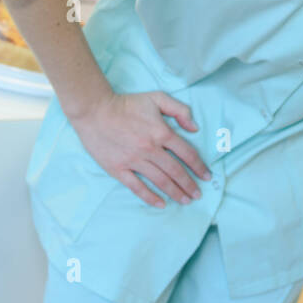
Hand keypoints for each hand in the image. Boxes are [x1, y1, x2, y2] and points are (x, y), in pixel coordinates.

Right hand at [68, 90, 210, 207]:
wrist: (94, 111)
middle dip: (189, 185)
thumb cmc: (127, 103)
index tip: (207, 176)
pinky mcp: (118, 168)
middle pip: (175, 171)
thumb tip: (195, 128)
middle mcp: (150, 149)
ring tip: (185, 201)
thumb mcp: (157, 98)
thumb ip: (180, 110)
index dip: (199, 167)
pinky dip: (149, 197)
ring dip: (174, 192)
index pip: (187, 154)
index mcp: (161, 132)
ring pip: (159, 180)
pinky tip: (160, 204)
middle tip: (198, 195)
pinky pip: (136, 187)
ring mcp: (134, 160)